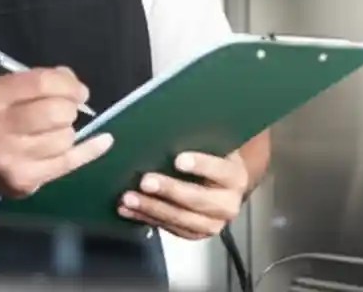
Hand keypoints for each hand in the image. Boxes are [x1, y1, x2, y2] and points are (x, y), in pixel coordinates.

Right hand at [0, 67, 113, 197]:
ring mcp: (9, 157)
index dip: (68, 84)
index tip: (79, 92)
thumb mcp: (8, 92)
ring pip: (63, 139)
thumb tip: (74, 85)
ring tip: (54, 133)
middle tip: (67, 112)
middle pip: (54, 112)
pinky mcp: (24, 180)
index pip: (41, 83)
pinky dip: (90, 150)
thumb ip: (40, 81)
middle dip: (70, 109)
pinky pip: (69, 162)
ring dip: (68, 132)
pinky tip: (103, 140)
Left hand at [117, 151, 248, 239]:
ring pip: (181, 219)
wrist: (224, 187)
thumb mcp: (213, 147)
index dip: (200, 165)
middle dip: (169, 190)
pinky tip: (127, 210)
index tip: (178, 159)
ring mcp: (212, 224)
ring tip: (129, 198)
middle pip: (197, 199)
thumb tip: (166, 129)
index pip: (219, 170)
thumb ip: (197, 142)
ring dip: (152, 208)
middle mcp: (228, 205)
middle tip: (145, 181)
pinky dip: (146, 218)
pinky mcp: (195, 234)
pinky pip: (169, 229)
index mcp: (234, 177)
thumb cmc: (212, 158)